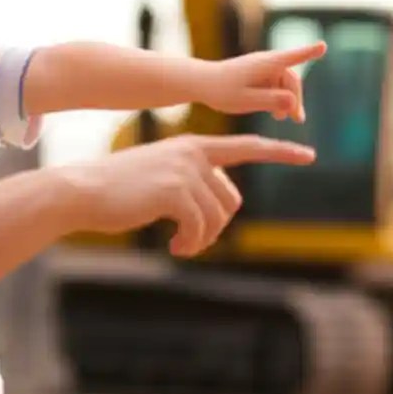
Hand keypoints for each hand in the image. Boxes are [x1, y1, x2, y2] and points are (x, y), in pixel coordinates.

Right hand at [52, 134, 314, 256]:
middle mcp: (193, 153)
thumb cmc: (120, 189)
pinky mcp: (176, 191)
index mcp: (192, 146)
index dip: (279, 152)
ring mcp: (185, 170)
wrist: (85, 190)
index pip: (246, 147)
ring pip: (217, 217)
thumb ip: (195, 183)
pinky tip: (175, 247)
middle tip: (191, 240)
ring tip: (180, 245)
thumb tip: (225, 204)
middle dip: (215, 226)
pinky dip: (191, 243)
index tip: (307, 154)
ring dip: (201, 239)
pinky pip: (200, 227)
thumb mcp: (162, 178)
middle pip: (230, 200)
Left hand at [198, 41, 326, 121]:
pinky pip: (275, 85)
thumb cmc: (220, 91)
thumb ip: (270, 101)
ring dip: (287, 100)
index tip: (323, 46)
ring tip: (286, 119)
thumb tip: (293, 101)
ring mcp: (262, 67)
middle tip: (298, 119)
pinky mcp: (258, 74)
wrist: (200, 82)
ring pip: (284, 84)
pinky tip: (277, 115)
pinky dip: (279, 98)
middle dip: (296, 98)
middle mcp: (266, 62)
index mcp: (265, 64)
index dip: (308, 52)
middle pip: (291, 79)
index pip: (291, 57)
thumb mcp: (246, 100)